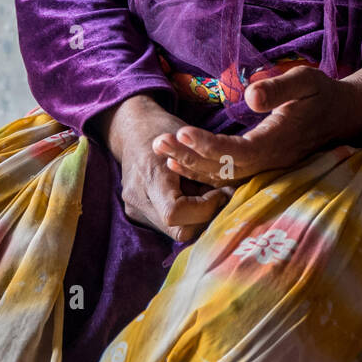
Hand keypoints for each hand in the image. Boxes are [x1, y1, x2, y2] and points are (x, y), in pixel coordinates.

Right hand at [95, 94, 234, 242]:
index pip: (175, 213)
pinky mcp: (137, 214)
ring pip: (175, 232)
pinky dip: (185, 216)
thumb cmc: (164, 129)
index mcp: (149, 177)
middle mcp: (138, 199)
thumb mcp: (189, 143)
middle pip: (178, 230)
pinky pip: (168, 225)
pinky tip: (192, 198)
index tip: (220, 191)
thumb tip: (231, 195)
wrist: (130, 130)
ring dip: (197, 218)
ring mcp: (135, 210)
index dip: (204, 208)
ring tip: (205, 195)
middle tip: (219, 196)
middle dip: (205, 217)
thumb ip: (206, 170)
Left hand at [151, 59, 361, 186]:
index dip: (208, 146)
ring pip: (222, 174)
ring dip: (190, 164)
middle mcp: (270, 160)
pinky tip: (179, 160)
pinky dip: (201, 168)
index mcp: (278, 142)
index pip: (237, 152)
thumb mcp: (306, 81)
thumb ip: (279, 88)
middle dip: (189, 157)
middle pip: (223, 169)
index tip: (182, 132)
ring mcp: (265, 166)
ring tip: (160, 149)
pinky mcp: (260, 164)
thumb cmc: (321, 94)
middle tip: (158, 142)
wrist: (342, 115)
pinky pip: (227, 173)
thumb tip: (250, 96)